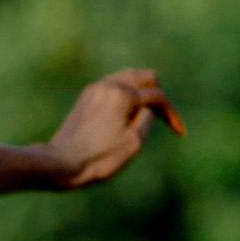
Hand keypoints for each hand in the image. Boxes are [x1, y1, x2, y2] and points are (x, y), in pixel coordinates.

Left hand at [43, 68, 180, 188]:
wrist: (59, 164)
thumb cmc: (98, 158)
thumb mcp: (134, 143)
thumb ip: (147, 119)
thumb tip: (146, 107)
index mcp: (123, 95)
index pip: (157, 96)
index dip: (172, 114)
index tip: (180, 133)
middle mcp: (108, 85)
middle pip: (144, 76)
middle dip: (158, 94)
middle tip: (163, 117)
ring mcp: (94, 89)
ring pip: (128, 78)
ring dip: (142, 92)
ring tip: (146, 114)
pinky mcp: (85, 97)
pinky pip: (113, 86)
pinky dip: (126, 95)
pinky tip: (126, 113)